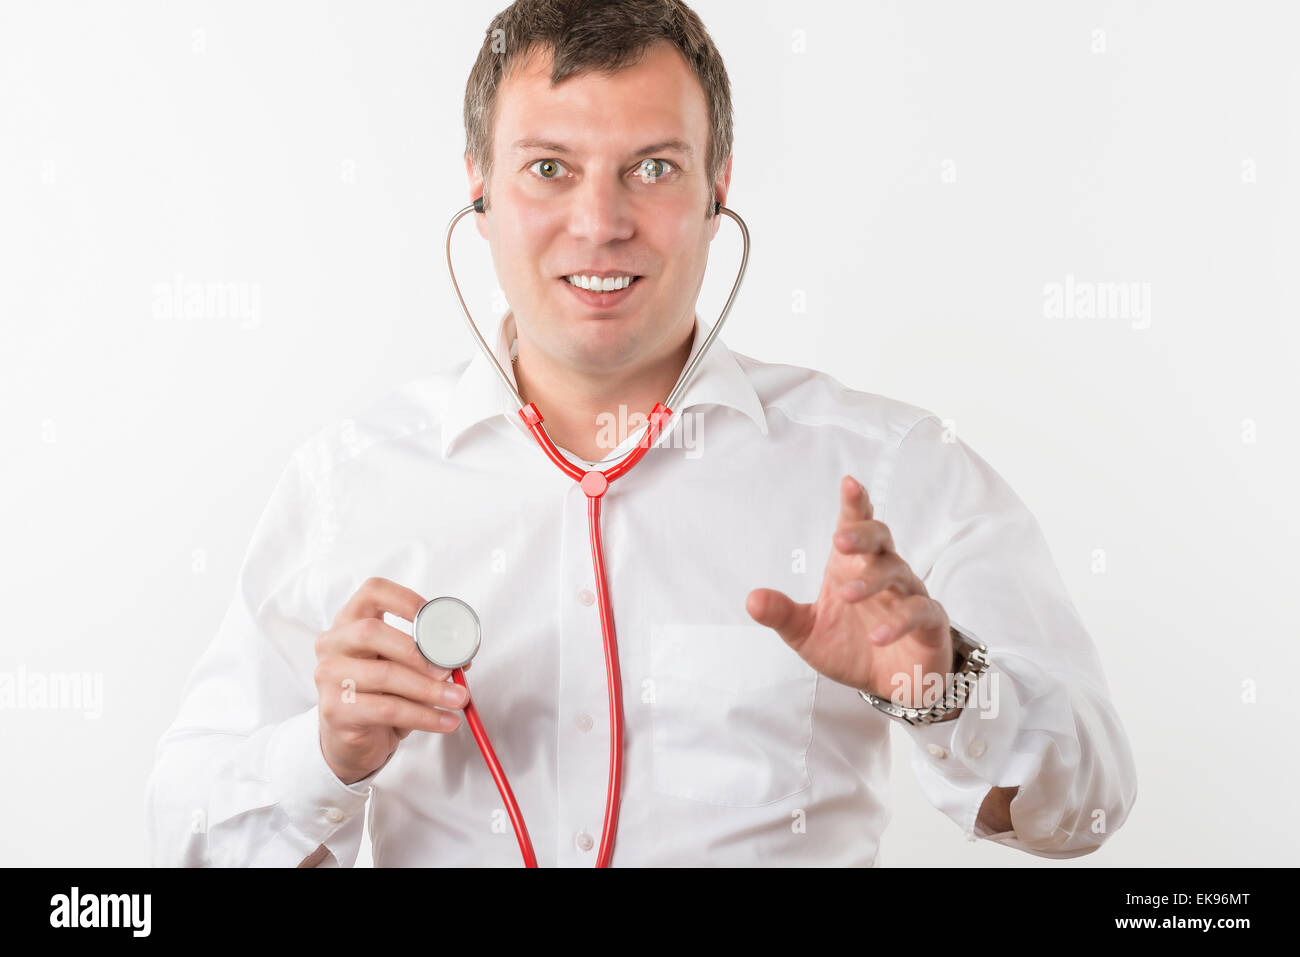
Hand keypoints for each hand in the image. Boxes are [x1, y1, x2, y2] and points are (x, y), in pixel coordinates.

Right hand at [315, 577, 470, 784]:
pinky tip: (445, 721)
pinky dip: (424, 716)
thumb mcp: (404, 668)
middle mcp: (333, 643)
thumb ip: (428, 656)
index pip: (372, 592)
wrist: (354, 740)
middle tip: (449, 669)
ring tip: (458, 699)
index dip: (406, 599)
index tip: (436, 619)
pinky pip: (386, 710)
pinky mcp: (335, 710)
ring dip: (429, 689)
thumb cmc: (381, 694)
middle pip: (371, 632)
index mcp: (351, 621)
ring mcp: (328, 677)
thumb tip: (463, 656)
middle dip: (417, 650)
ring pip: (384, 674)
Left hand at [746, 475, 953, 706]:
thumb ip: (783, 615)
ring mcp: (909, 596)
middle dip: (863, 534)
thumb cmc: (851, 648)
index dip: (855, 505)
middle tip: (839, 539)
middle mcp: (884, 574)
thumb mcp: (808, 634)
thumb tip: (751, 599)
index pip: (856, 527)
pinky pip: (920, 612)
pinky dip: (899, 621)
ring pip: (899, 572)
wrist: (889, 687)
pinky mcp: (930, 623)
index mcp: (853, 567)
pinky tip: (877, 636)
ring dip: (872, 580)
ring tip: (847, 593)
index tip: (849, 483)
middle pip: (881, 540)